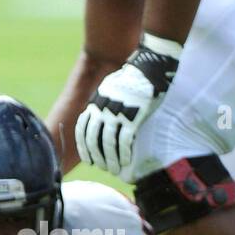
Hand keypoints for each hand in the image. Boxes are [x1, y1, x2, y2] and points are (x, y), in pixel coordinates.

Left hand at [75, 34, 181, 175]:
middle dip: (95, 155)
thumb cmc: (134, 78)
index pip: (83, 127)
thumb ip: (105, 102)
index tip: (87, 158)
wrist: (151, 65)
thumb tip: (102, 119)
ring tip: (112, 169)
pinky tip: (124, 161)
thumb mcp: (112, 88)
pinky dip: (122, 153)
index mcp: (97, 101)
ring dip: (109, 158)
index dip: (83, 145)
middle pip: (92, 137)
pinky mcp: (134, 115)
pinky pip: (124, 139)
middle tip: (101, 167)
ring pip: (107, 141)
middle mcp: (104, 107)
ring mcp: (118, 111)